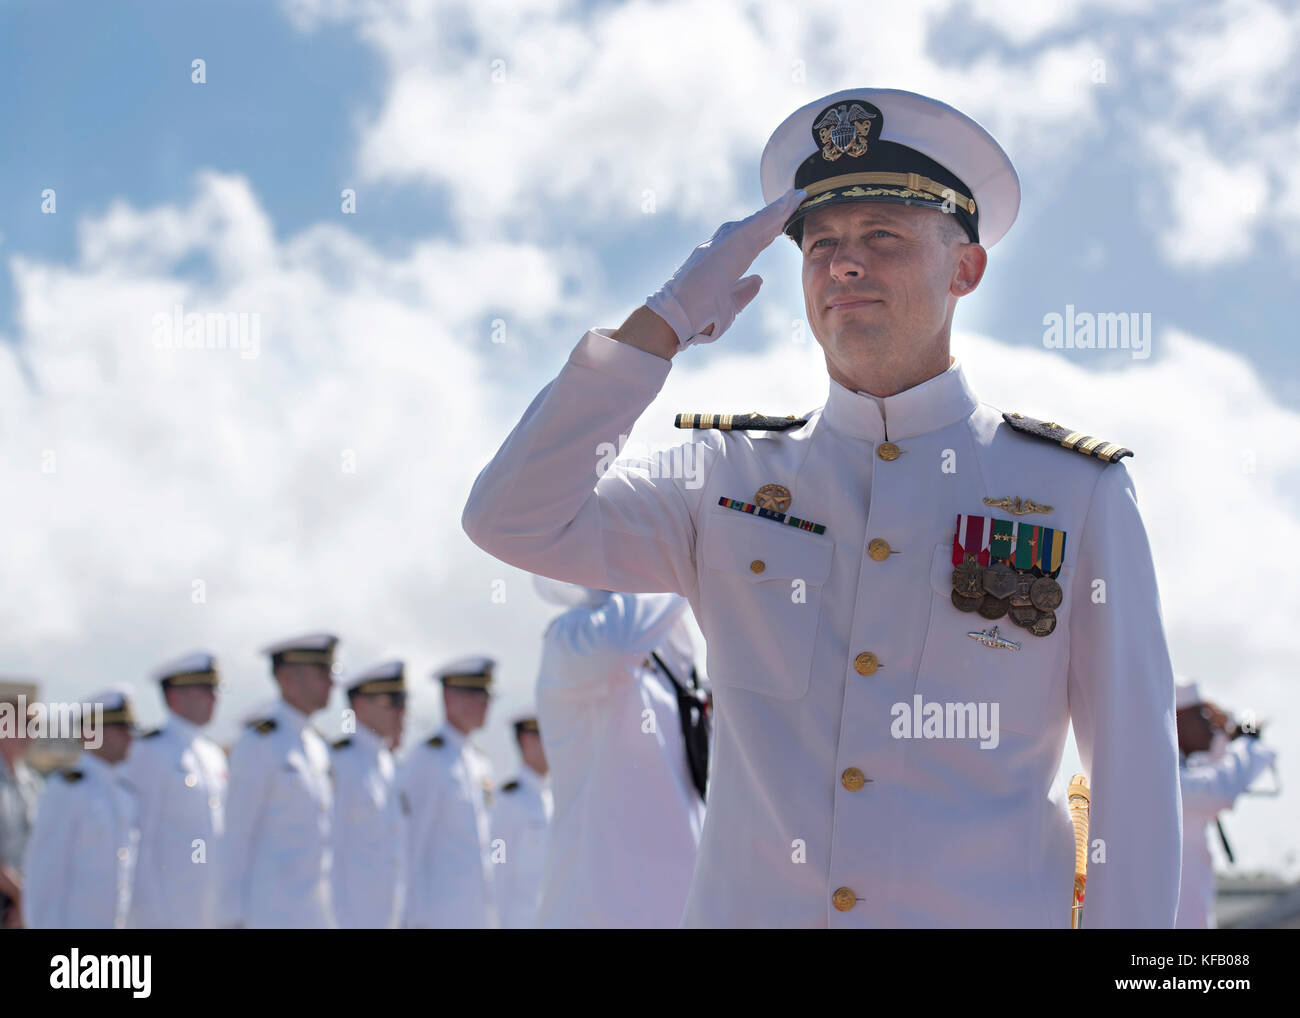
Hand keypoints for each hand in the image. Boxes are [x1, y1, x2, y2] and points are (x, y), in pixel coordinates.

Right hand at [646, 188, 805, 349]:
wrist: (679, 319)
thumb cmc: (699, 316)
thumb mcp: (729, 305)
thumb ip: (743, 291)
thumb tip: (759, 279)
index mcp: (720, 263)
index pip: (748, 245)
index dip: (766, 234)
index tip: (781, 226)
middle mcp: (718, 249)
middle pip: (753, 228)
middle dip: (774, 216)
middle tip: (793, 201)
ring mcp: (720, 244)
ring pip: (755, 223)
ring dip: (776, 210)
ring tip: (796, 196)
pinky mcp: (725, 244)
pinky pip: (754, 225)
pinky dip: (771, 214)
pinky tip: (786, 205)